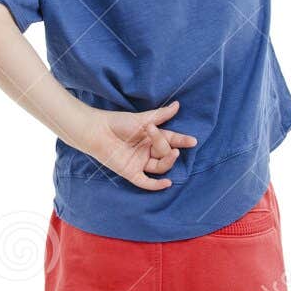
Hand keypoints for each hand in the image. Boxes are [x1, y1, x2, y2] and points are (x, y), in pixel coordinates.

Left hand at [77, 100, 197, 191]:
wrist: (98, 131)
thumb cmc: (117, 123)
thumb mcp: (142, 119)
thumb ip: (161, 115)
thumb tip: (177, 105)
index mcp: (151, 138)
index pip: (170, 140)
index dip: (181, 141)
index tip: (193, 141)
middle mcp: (147, 152)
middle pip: (165, 153)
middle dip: (165, 144)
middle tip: (155, 132)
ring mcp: (140, 163)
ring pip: (160, 167)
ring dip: (168, 160)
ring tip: (173, 152)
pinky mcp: (131, 173)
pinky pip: (146, 182)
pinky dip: (157, 185)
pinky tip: (167, 183)